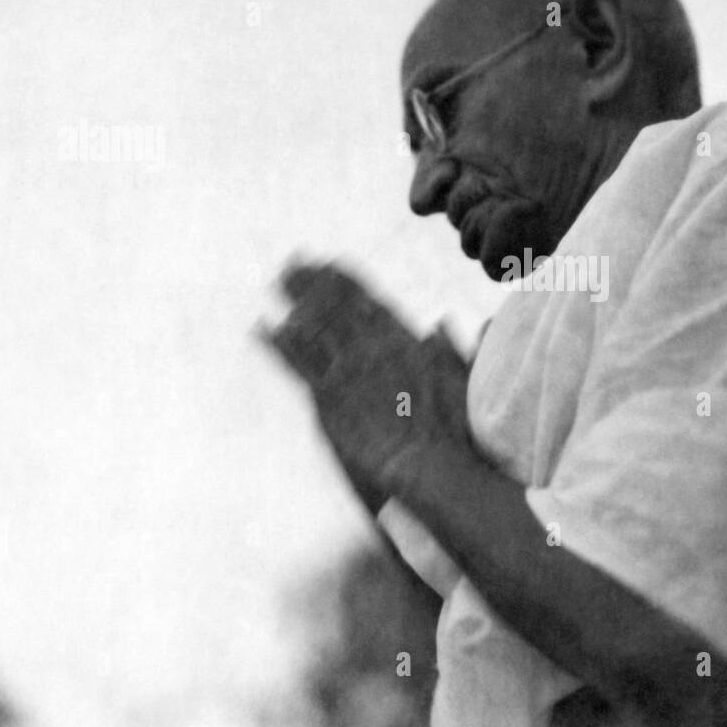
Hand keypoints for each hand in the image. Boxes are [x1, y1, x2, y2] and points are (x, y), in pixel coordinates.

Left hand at [261, 260, 472, 507]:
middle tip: (294, 261)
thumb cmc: (453, 433)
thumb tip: (441, 323)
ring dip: (295, 301)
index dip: (345, 280)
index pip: (368, 300)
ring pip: (315, 326)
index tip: (329, 262)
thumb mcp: (461, 383)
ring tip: (278, 281)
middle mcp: (371, 348)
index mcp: (403, 341)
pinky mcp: (328, 399)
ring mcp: (347, 371)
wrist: (429, 466)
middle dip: (314, 283)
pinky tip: (264, 327)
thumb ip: (450, 349)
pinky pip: (297, 364)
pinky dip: (279, 344)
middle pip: (336, 306)